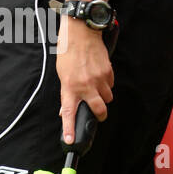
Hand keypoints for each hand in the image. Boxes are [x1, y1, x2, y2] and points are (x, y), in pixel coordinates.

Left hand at [56, 20, 113, 143]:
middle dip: (100, 115)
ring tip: (96, 87)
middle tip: (98, 114)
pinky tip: (100, 75)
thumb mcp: (62, 74)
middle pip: (99, 110)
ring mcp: (98, 79)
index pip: (69, 113)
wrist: (81, 33)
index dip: (70, 128)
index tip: (71, 140)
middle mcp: (85, 85)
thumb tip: (66, 109)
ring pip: (107, 98)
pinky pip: (111, 84)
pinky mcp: (108, 72)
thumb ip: (66, 92)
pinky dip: (107, 84)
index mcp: (70, 87)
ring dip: (103, 96)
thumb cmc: (68, 52)